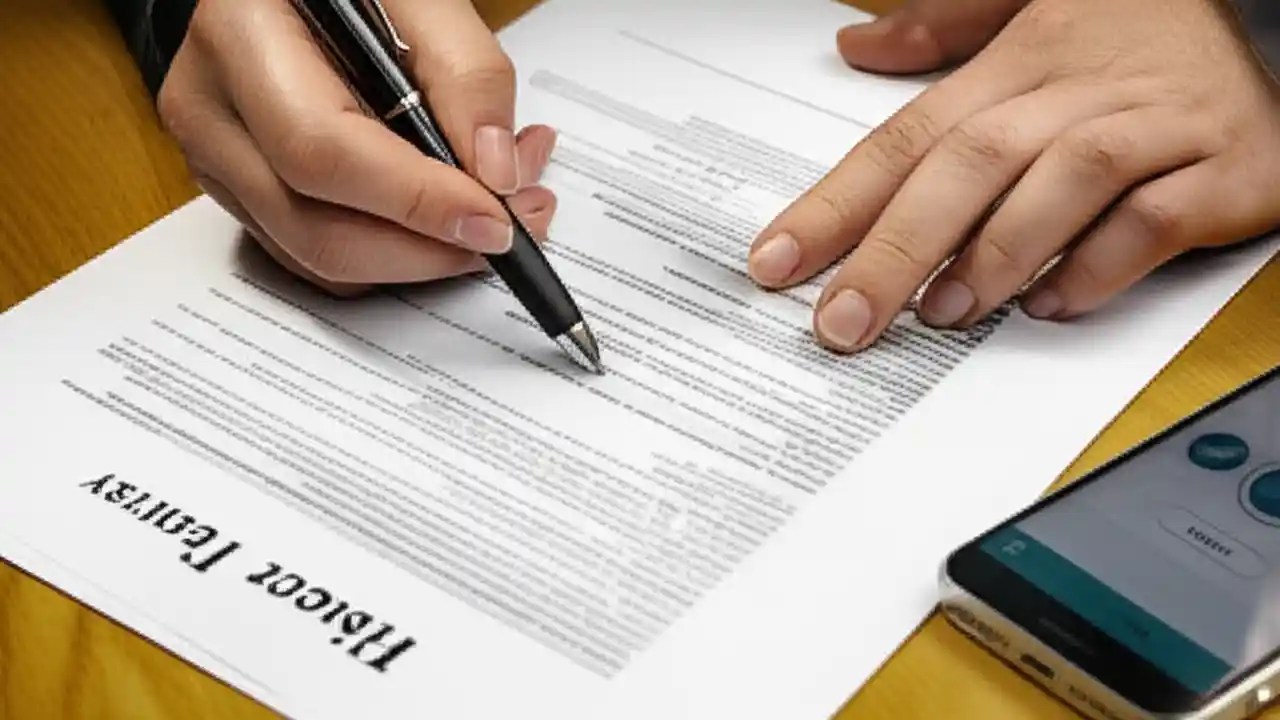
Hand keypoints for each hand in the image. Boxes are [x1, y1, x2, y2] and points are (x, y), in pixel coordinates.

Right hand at [158, 0, 558, 296]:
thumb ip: (466, 71)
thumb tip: (497, 172)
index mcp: (238, 36)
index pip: (322, 150)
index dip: (417, 200)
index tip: (496, 217)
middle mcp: (210, 110)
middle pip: (316, 228)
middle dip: (429, 249)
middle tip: (515, 225)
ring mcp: (215, 160)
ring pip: (319, 258)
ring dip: (421, 258)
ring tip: (497, 210)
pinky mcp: (243, 191)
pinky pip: (318, 254)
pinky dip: (393, 252)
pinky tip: (448, 212)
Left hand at [749, 0, 1279, 352]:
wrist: (1272, 17)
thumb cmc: (1132, 32)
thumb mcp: (1029, 10)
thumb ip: (942, 26)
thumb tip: (857, 48)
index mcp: (1019, 63)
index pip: (906, 137)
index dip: (837, 202)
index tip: (777, 260)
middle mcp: (1076, 94)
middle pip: (968, 166)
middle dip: (894, 250)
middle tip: (840, 321)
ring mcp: (1150, 129)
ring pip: (1062, 184)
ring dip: (994, 254)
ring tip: (940, 313)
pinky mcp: (1218, 171)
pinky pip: (1153, 221)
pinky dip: (1100, 264)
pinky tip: (1052, 305)